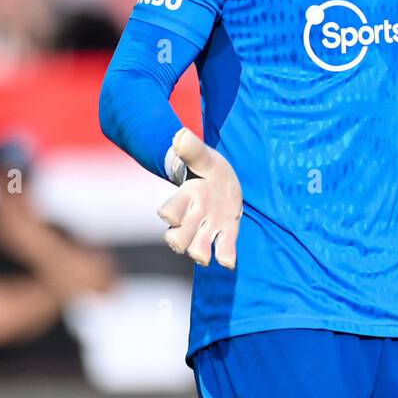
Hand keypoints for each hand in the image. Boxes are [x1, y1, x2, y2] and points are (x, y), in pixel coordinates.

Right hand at [157, 128, 241, 268]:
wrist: (222, 181)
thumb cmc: (208, 168)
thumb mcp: (203, 157)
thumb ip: (192, 149)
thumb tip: (180, 135)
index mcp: (186, 197)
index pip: (170, 210)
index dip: (169, 214)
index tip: (169, 216)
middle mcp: (193, 217)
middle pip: (177, 238)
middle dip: (181, 242)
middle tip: (187, 241)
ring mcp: (209, 228)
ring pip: (197, 249)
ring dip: (200, 253)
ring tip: (207, 255)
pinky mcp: (227, 234)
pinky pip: (225, 250)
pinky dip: (226, 257)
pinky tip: (228, 262)